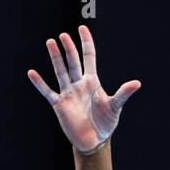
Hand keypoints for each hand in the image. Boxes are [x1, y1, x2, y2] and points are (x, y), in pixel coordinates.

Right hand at [26, 25, 139, 153]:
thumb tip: (137, 83)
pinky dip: (40, 83)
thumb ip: (123, 94)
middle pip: (73, 62)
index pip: (88, 57)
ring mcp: (68, 93)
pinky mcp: (59, 105)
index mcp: (92, 82)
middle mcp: (79, 85)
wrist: (94, 141)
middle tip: (64, 35)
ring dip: (55, 58)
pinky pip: (48, 92)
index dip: (86, 43)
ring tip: (50, 42)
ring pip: (60, 72)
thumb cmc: (105, 123)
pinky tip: (32, 73)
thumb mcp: (115, 107)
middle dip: (69, 49)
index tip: (82, 28)